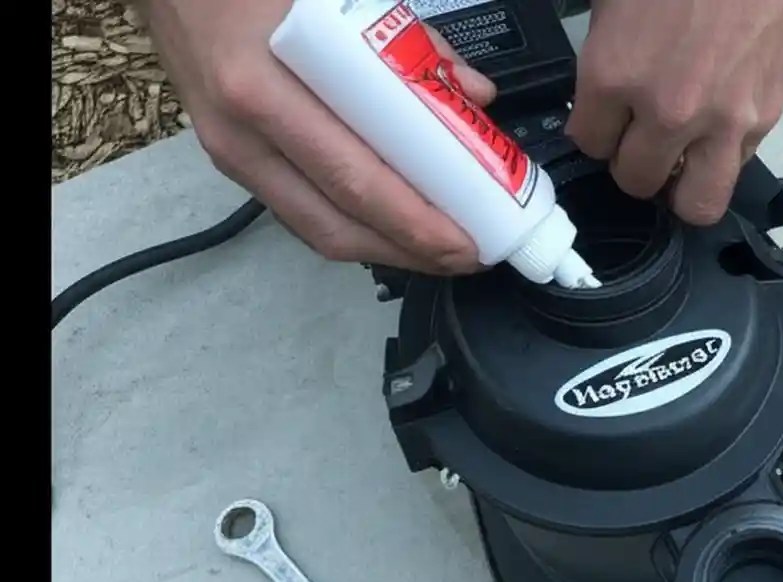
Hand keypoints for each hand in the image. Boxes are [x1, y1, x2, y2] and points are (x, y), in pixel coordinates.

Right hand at [133, 0, 496, 274]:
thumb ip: (412, 44)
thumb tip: (473, 95)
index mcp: (263, 89)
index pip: (354, 179)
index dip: (414, 223)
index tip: (466, 240)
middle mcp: (241, 135)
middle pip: (337, 224)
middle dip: (410, 251)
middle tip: (466, 256)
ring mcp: (229, 153)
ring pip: (316, 230)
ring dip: (384, 249)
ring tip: (439, 250)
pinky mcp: (229, 161)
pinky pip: (299, 211)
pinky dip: (352, 226)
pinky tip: (392, 228)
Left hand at [566, 0, 782, 224]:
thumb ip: (606, 49)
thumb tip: (602, 87)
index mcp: (617, 73)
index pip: (589, 142)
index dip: (595, 129)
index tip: (604, 118)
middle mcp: (669, 110)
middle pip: (635, 181)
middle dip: (633, 161)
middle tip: (640, 135)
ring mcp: (723, 120)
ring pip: (695, 203)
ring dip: (681, 185)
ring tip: (681, 156)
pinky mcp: (766, 117)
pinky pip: (736, 167)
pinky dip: (723, 157)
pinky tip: (718, 122)